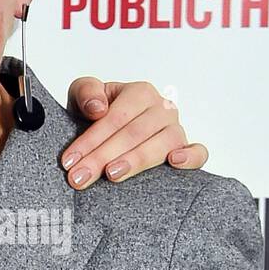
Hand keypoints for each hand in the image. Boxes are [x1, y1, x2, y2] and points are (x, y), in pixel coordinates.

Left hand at [62, 78, 208, 189]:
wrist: (108, 122)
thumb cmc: (98, 110)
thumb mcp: (83, 94)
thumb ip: (86, 92)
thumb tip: (98, 108)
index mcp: (139, 92)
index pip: (114, 118)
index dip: (90, 140)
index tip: (70, 161)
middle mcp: (161, 109)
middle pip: (132, 134)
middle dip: (102, 157)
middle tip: (80, 177)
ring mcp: (176, 128)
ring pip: (161, 145)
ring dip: (135, 161)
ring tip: (111, 175)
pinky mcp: (186, 147)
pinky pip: (198, 152)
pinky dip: (191, 157)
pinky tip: (174, 163)